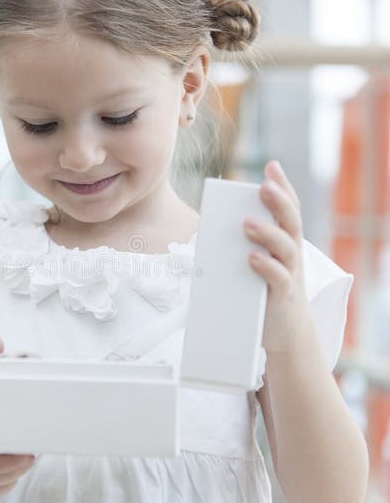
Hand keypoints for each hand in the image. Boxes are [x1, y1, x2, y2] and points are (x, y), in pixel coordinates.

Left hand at [243, 160, 310, 353]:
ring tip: (247, 222)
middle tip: (263, 186)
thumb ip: (242, 248)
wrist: (285, 336)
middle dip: (278, 202)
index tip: (272, 166)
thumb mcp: (256, 267)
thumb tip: (210, 230)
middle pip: (290, 222)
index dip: (284, 187)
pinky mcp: (283, 297)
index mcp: (286, 243)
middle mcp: (292, 254)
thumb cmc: (265, 295)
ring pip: (285, 248)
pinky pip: (279, 279)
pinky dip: (266, 267)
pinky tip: (252, 258)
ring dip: (267, 233)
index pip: (289, 210)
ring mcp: (291, 274)